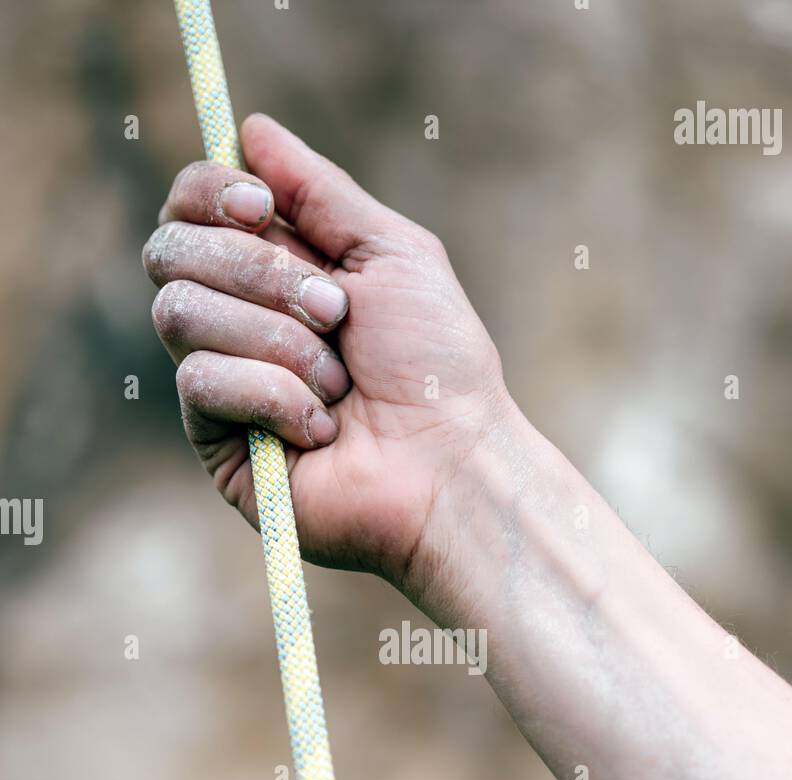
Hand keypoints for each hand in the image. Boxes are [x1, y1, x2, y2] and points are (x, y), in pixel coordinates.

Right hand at [143, 112, 513, 602]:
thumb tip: (249, 130)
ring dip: (277, 340)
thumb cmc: (436, 366)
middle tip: (336, 312)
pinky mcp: (216, 443)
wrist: (450, 466)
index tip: (260, 206)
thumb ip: (320, 191)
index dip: (207, 192)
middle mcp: (237, 321)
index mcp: (273, 272)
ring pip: (178, 313)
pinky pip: (201, 381)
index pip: (190, 209)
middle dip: (259, 273)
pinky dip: (273, 395)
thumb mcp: (392, 253)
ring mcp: (221, 384)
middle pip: (170, 251)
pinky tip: (321, 428)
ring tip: (340, 381)